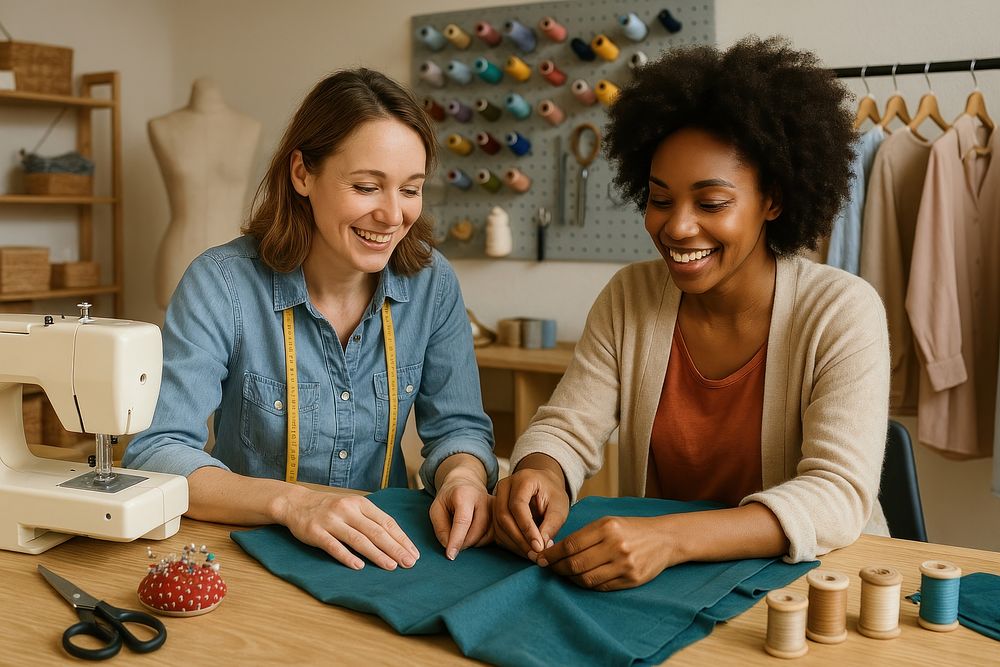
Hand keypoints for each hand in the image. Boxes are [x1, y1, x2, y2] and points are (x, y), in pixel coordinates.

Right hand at [279, 490, 419, 570]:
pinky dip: (347, 556)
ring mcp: (331, 520)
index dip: (401, 538)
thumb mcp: (352, 506)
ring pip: (358, 539)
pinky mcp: (316, 532)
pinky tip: (359, 566)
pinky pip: (334, 546)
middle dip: (395, 548)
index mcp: (360, 503)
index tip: (414, 553)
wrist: (296, 503)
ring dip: (377, 554)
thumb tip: (396, 539)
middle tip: (409, 563)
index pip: (386, 522)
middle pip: (376, 531)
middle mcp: (348, 510)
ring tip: (391, 566)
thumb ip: (370, 519)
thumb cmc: (330, 508)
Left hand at [429, 472, 492, 559]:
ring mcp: (495, 505)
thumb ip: (440, 527)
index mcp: (464, 494)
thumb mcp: (436, 508)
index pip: (463, 521)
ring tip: (463, 537)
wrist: (466, 482)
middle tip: (453, 544)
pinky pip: (495, 534)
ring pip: (488, 534)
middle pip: (477, 530)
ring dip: (474, 543)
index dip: (456, 540)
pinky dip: (483, 541)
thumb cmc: (449, 497)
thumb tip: (449, 546)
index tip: (450, 555)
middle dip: (464, 543)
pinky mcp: (501, 512)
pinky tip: (474, 536)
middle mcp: (483, 498)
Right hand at [493, 457, 569, 559]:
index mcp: (523, 479)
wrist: (544, 485)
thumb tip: (541, 547)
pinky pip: (497, 530)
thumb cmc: (553, 494)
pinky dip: (510, 543)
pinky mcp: (494, 510)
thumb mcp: (559, 507)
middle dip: (519, 539)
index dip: (527, 528)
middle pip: (504, 516)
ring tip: (532, 554)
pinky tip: (524, 550)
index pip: (518, 505)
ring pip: (499, 525)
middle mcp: (505, 486)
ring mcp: (497, 497)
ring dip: (514, 543)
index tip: (538, 546)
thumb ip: (551, 525)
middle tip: (534, 554)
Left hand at [536, 516, 674, 590]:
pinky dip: (587, 584)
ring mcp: (624, 564)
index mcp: (607, 527)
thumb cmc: (630, 529)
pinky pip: (601, 587)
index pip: (570, 545)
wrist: (664, 538)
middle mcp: (615, 545)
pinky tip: (581, 579)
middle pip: (575, 564)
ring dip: (570, 578)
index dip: (551, 554)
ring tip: (564, 574)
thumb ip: (584, 535)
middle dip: (557, 568)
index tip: (540, 558)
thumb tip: (555, 549)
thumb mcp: (608, 522)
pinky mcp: (631, 579)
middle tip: (548, 568)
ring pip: (586, 579)